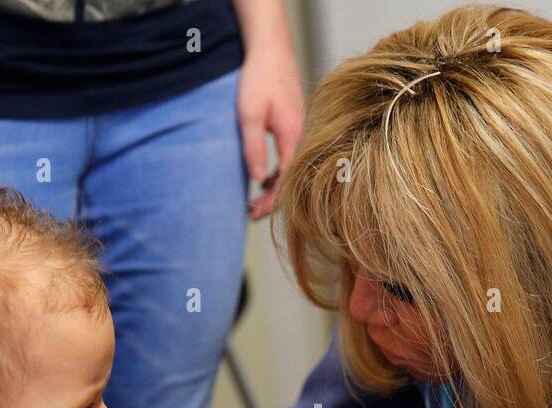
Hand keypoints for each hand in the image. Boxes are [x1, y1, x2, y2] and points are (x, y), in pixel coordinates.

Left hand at [236, 27, 303, 219]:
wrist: (272, 48)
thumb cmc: (260, 78)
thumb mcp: (249, 114)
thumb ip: (253, 147)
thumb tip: (257, 180)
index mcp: (293, 138)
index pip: (286, 182)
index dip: (270, 203)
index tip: (253, 215)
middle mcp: (302, 138)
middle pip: (292, 180)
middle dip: (273, 201)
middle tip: (251, 213)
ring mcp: (301, 132)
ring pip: (292, 170)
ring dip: (275, 188)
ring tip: (255, 200)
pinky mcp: (295, 127)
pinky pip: (291, 158)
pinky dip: (279, 173)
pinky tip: (264, 178)